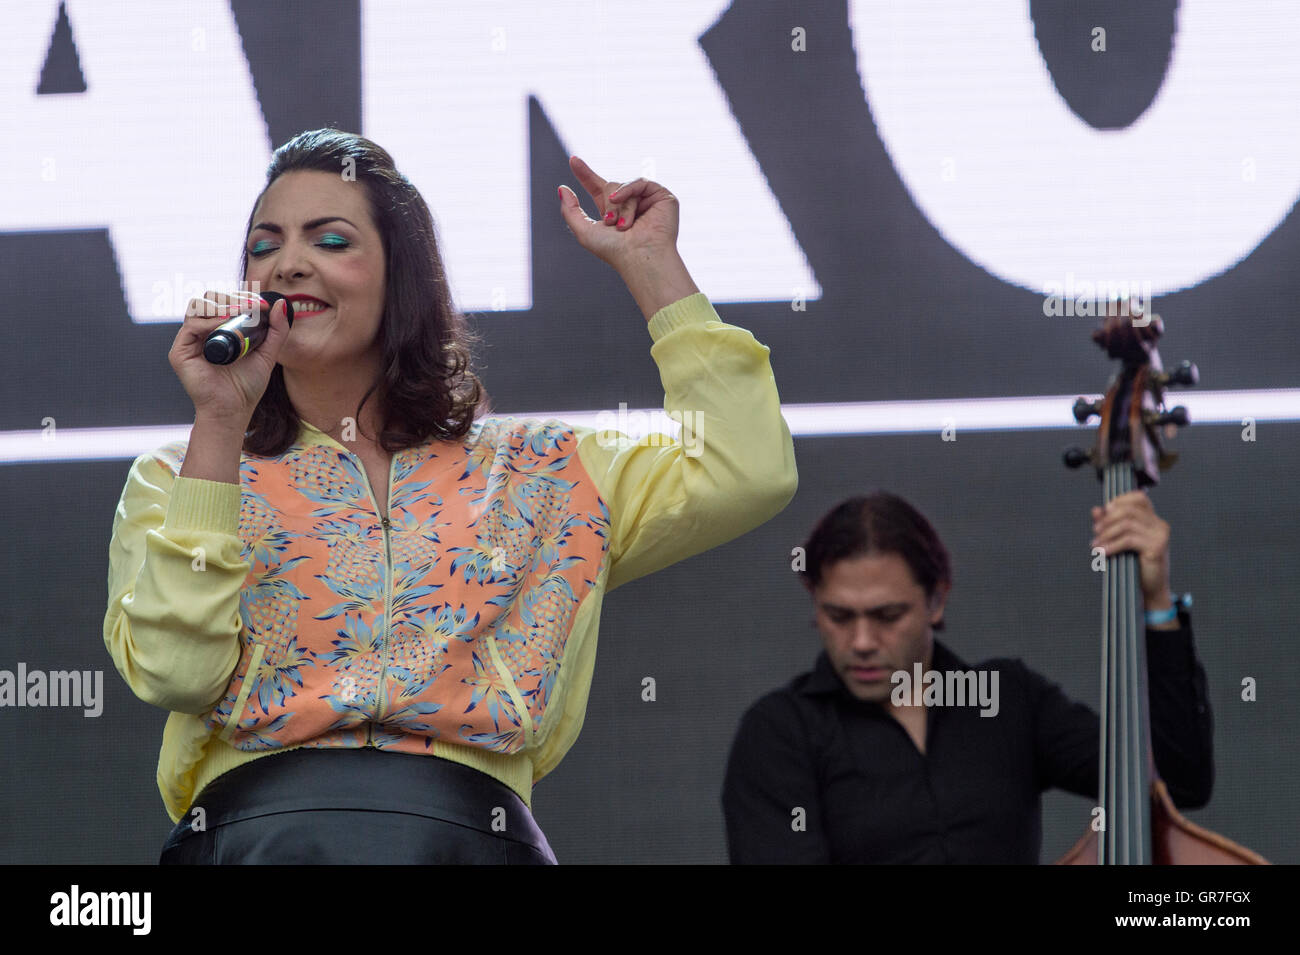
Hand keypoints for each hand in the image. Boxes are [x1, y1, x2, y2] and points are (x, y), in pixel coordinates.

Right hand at [169, 289, 291, 426]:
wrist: (233, 411)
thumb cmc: (247, 387)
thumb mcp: (267, 354)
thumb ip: (276, 331)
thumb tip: (281, 303)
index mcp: (218, 330)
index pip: (224, 302)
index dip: (241, 297)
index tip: (262, 303)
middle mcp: (202, 332)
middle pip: (209, 299)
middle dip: (231, 297)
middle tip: (253, 305)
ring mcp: (189, 341)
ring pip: (197, 307)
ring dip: (221, 305)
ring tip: (240, 312)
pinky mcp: (180, 352)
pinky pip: (191, 326)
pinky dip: (209, 321)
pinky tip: (225, 325)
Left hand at [557, 156, 679, 272]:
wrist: (639, 257)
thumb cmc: (613, 250)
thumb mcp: (583, 231)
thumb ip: (569, 210)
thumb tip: (562, 188)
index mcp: (612, 213)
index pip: (597, 188)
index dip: (585, 175)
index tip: (573, 160)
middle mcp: (629, 205)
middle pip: (609, 186)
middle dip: (608, 204)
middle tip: (613, 224)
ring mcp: (647, 201)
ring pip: (624, 186)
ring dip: (621, 206)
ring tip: (625, 226)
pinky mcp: (662, 197)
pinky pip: (640, 182)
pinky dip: (628, 190)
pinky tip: (622, 201)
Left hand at [1090, 490, 1171, 607]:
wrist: (1150, 588)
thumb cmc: (1134, 563)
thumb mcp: (1119, 540)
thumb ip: (1108, 524)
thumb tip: (1096, 510)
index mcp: (1153, 519)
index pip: (1139, 497)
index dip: (1119, 501)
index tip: (1104, 512)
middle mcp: (1159, 524)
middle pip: (1129, 510)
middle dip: (1107, 520)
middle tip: (1095, 531)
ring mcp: (1160, 535)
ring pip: (1127, 524)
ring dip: (1107, 534)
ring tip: (1095, 544)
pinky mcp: (1157, 548)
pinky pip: (1129, 540)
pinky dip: (1112, 545)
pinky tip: (1102, 552)